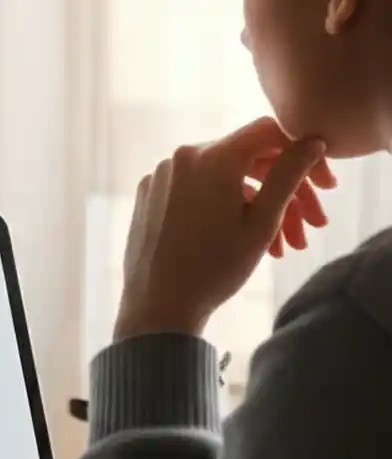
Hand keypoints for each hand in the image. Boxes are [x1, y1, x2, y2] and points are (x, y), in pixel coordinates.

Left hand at [114, 117, 336, 339]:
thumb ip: (289, 175)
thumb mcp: (262, 222)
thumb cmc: (213, 270)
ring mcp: (161, 176)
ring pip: (225, 180)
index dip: (303, 154)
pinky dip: (225, 210)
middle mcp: (181, 157)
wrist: (157, 308)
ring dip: (259, 209)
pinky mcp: (150, 195)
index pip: (269, 133)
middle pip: (249, 160)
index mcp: (211, 157)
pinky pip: (197, 191)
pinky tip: (245, 243)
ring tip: (283, 248)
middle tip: (313, 227)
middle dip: (287, 194)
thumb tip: (311, 141)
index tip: (325, 186)